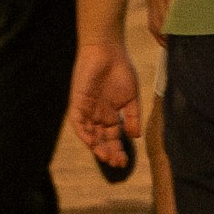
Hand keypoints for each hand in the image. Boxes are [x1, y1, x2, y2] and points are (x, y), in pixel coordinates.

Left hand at [72, 38, 139, 172]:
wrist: (108, 50)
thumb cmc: (121, 70)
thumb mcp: (131, 97)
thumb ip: (132, 117)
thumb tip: (136, 137)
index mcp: (110, 115)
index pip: (113, 138)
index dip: (118, 150)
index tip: (125, 162)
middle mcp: (98, 116)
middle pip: (102, 140)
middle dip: (108, 152)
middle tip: (117, 163)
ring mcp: (87, 110)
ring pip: (90, 135)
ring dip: (97, 147)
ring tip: (107, 157)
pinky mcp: (78, 103)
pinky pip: (78, 123)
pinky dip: (85, 134)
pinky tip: (93, 143)